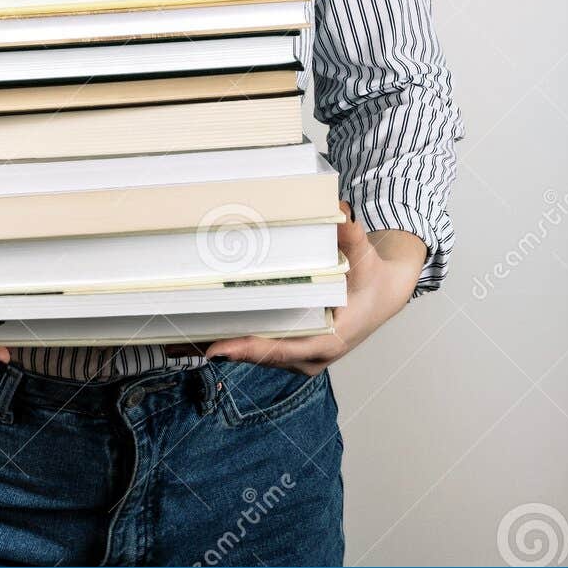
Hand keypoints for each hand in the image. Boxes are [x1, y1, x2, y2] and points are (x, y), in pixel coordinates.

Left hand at [202, 203, 425, 375]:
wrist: (384, 293)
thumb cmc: (372, 277)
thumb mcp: (364, 255)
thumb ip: (350, 236)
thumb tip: (340, 211)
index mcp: (330, 339)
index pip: (283, 348)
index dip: (249, 349)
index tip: (218, 349)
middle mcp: (314, 355)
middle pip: (262, 356)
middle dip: (225, 347)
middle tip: (182, 341)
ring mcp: (304, 356)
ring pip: (259, 356)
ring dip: (226, 347)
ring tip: (183, 341)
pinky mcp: (297, 349)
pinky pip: (263, 349)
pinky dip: (237, 342)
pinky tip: (207, 334)